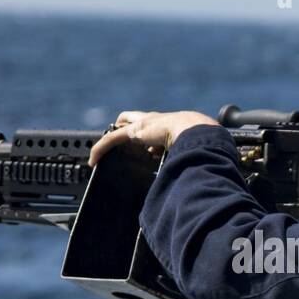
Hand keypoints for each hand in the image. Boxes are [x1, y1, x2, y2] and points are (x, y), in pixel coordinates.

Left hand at [88, 110, 218, 166]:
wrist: (200, 132)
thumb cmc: (205, 144)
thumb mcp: (196, 153)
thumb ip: (191, 161)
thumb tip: (195, 179)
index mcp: (173, 126)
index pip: (157, 128)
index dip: (150, 138)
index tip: (150, 152)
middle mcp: (157, 121)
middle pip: (135, 120)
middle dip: (127, 129)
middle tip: (122, 144)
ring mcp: (145, 124)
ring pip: (121, 127)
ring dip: (112, 139)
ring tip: (102, 155)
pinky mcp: (134, 131)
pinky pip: (111, 139)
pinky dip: (100, 149)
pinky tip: (93, 160)